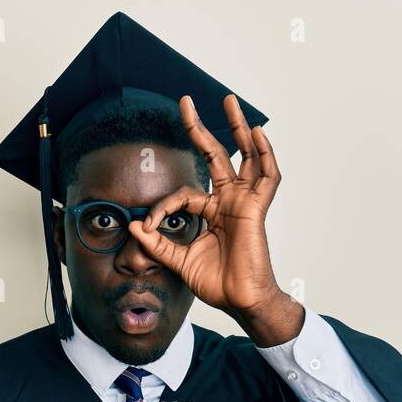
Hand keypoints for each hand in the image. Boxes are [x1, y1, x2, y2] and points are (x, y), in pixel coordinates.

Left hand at [127, 94, 300, 341]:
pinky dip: (264, 154)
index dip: (162, 207)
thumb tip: (135, 226)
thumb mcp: (179, 261)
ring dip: (238, 129)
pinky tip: (256, 134)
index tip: (148, 225)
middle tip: (186, 103)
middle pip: (216, 156)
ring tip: (229, 101)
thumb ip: (157, 244)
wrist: (239, 301)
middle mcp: (227, 202)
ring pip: (245, 157)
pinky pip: (266, 177)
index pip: (182, 195)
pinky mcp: (256, 209)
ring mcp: (243, 202)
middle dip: (201, 129)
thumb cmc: (216, 283)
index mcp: (210, 212)